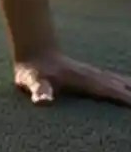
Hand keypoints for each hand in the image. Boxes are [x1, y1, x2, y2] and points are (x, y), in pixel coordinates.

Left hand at [14, 52, 130, 106]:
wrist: (34, 50)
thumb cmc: (32, 70)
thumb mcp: (30, 81)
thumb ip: (37, 90)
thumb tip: (42, 101)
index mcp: (84, 80)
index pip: (109, 91)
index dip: (124, 99)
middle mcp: (93, 76)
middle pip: (121, 87)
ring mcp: (94, 74)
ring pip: (121, 82)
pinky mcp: (93, 75)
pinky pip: (116, 82)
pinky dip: (127, 86)